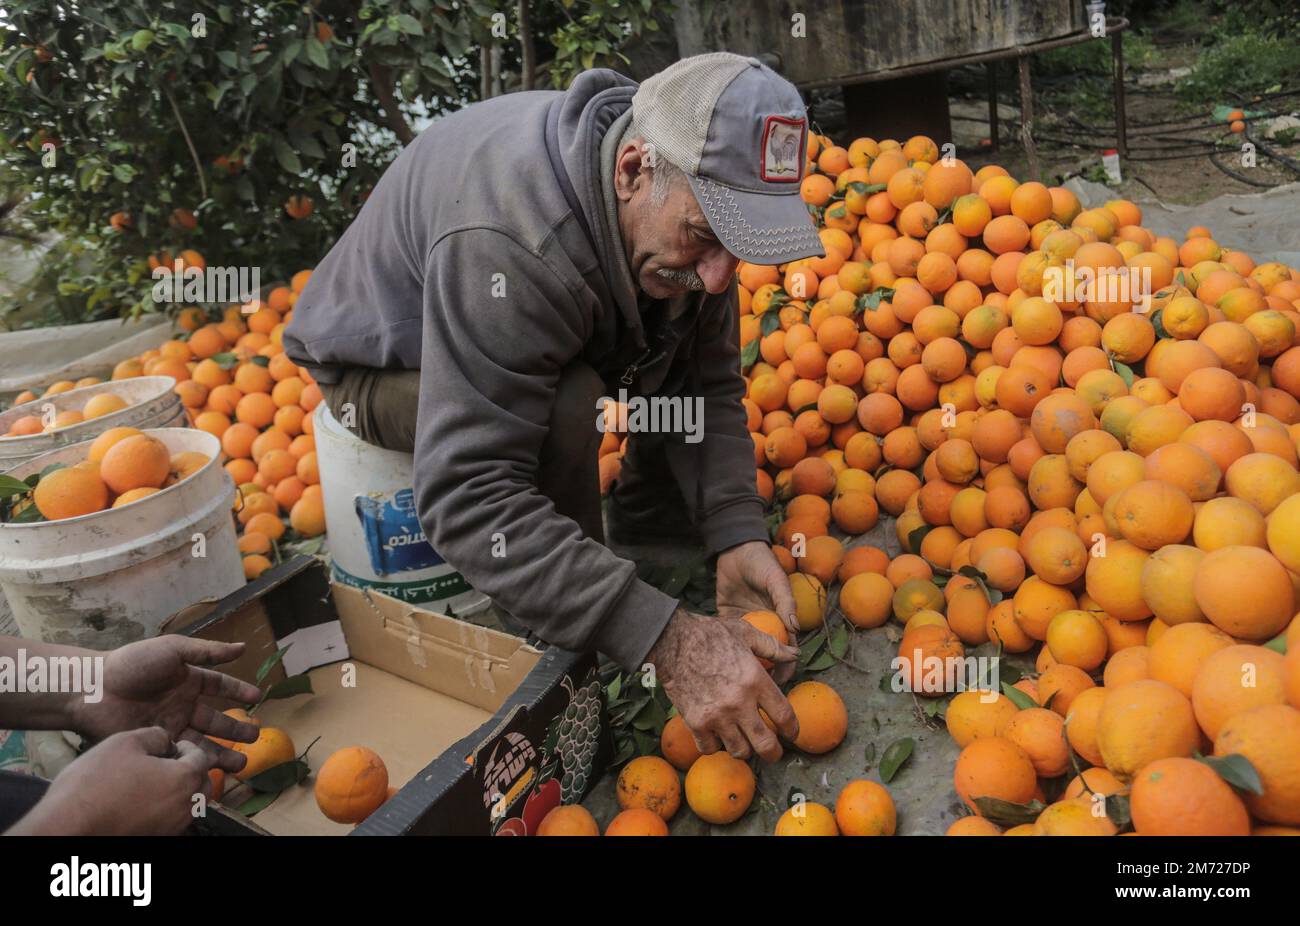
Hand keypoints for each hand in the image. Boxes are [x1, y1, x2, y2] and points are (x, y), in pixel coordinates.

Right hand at [8, 727, 213, 835]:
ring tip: (154, 781)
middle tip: (169, 762)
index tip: (173, 746)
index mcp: (184, 780)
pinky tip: (142, 802)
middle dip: (191, 770)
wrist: (67, 826)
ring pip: (189, 805)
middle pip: (202, 785)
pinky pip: (172, 821)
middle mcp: (184, 807)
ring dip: (180, 791)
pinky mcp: (156, 839)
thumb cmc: (95, 783)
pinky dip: (166, 809)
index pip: (202, 758)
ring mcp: (171, 828)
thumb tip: (167, 741)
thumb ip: (155, 736)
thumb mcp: (124, 742)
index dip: (188, 747)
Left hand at [72, 636, 260, 773]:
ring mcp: (170, 726)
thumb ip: (208, 651)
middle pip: (215, 720)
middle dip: (236, 730)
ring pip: (203, 742)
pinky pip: (182, 756)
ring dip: (222, 753)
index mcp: (188, 680)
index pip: (221, 686)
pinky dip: (198, 763)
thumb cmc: (133, 665)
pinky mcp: (156, 745)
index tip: (258, 698)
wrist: (94, 691)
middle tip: (255, 738)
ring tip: (242, 764)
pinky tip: (212, 770)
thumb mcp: (173, 650)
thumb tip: (243, 647)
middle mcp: (182, 704)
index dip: (239, 692)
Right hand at [647, 608, 797, 761]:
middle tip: (773, 752)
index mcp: (755, 680)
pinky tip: (717, 735)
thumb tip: (795, 654)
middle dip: (774, 753)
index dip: (792, 729)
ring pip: (740, 751)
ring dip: (744, 749)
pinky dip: (715, 745)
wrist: (671, 641)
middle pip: (766, 744)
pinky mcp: (696, 722)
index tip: (791, 733)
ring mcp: (717, 715)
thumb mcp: (745, 633)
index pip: (784, 716)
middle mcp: (739, 702)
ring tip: (743, 741)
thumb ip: (772, 646)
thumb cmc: (709, 634)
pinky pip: (711, 748)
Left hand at [715, 540, 799, 682]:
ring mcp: (745, 622)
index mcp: (779, 617)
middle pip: (766, 654)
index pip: (786, 647)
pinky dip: (727, 649)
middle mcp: (763, 623)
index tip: (783, 681)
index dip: (786, 665)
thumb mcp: (776, 579)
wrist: (735, 549)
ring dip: (746, 666)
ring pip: (747, 650)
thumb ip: (785, 601)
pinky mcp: (727, 618)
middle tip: (759, 689)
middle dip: (765, 673)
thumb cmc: (762, 562)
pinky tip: (722, 664)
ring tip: (740, 683)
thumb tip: (795, 628)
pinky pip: (728, 637)